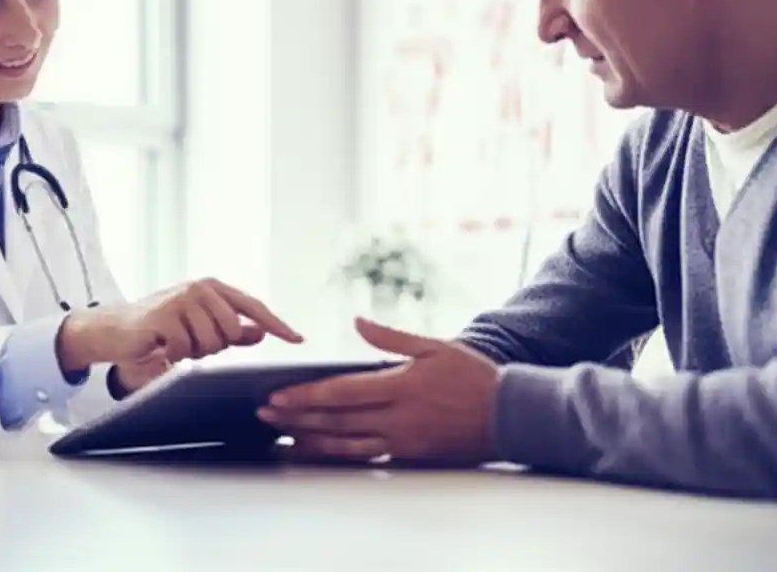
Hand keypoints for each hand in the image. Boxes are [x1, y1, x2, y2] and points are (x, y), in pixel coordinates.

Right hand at [57, 278, 303, 389]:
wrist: (117, 329)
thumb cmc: (163, 328)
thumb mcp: (201, 328)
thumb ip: (233, 330)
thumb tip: (263, 332)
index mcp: (214, 288)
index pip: (254, 307)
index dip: (277, 325)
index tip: (298, 340)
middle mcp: (201, 288)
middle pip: (232, 331)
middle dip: (215, 346)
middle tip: (192, 343)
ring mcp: (182, 298)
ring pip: (211, 342)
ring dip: (194, 352)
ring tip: (176, 342)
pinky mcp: (164, 314)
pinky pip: (187, 349)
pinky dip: (176, 355)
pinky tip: (163, 345)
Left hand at [256, 318, 499, 464]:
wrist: (510, 415)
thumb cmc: (474, 376)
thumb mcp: (435, 346)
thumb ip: (391, 337)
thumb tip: (357, 320)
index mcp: (400, 386)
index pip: (342, 393)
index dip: (306, 396)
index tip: (278, 396)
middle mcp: (397, 417)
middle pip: (336, 421)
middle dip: (297, 418)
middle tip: (266, 415)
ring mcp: (402, 441)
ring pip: (346, 444)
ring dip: (311, 441)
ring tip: (283, 436)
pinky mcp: (410, 455)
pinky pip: (366, 456)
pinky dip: (338, 455)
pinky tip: (320, 452)